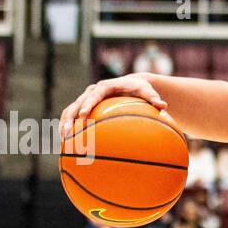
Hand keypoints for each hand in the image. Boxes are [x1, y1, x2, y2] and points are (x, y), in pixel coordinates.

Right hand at [58, 74, 175, 140]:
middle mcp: (93, 91)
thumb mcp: (147, 91)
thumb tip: (164, 106)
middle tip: (67, 132)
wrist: (132, 84)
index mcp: (106, 86)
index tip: (83, 115)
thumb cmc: (140, 89)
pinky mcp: (85, 106)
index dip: (87, 104)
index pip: (94, 94)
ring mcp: (87, 99)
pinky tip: (67, 143)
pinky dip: (69, 127)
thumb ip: (154, 98)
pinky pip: (73, 116)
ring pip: (70, 110)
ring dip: (65, 124)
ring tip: (63, 140)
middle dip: (70, 118)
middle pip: (77, 103)